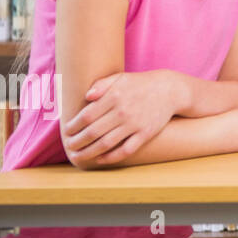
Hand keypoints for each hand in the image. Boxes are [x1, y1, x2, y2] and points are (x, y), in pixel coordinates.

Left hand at [62, 70, 181, 166]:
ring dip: (88, 153)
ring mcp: (135, 124)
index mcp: (115, 96)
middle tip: (68, 147)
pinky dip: (111, 157)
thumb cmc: (141, 84)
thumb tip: (86, 96)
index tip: (66, 131)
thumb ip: (102, 84)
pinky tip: (100, 159)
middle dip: (76, 142)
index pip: (86, 115)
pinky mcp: (145, 134)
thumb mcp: (121, 78)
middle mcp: (123, 111)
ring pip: (106, 144)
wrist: (171, 90)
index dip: (73, 125)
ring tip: (78, 156)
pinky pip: (125, 150)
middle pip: (93, 132)